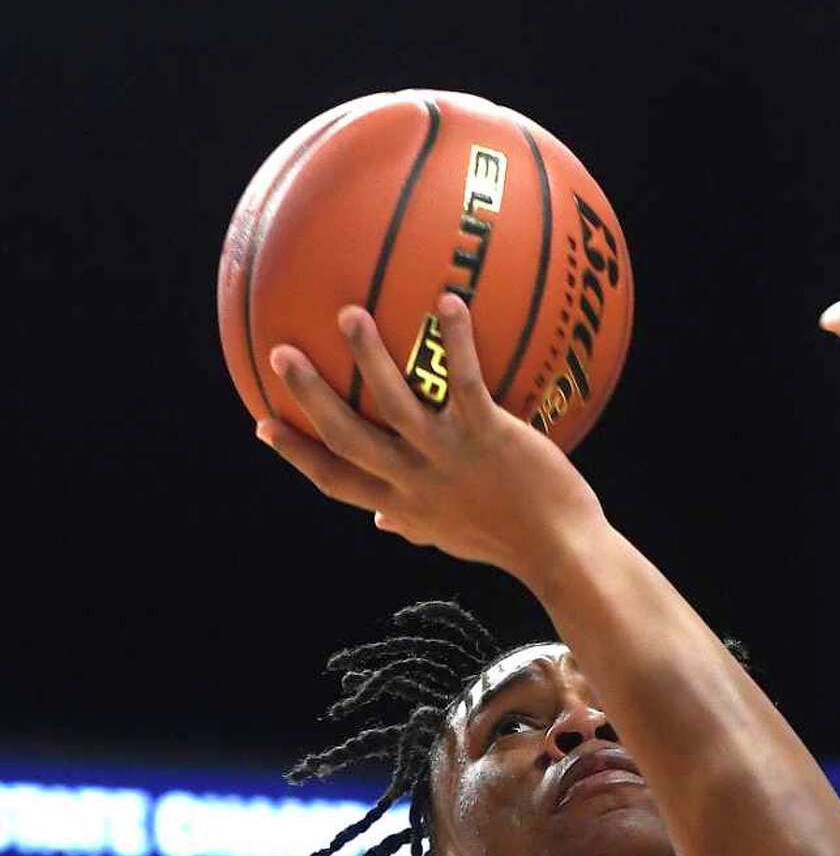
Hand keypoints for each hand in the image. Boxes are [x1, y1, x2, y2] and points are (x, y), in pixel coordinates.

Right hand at [256, 296, 602, 581]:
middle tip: (280, 353)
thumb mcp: (452, 537)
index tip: (261, 423)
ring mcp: (451, 457)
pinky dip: (455, 343)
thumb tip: (380, 519)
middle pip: (349, 438)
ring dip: (370, 359)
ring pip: (396, 405)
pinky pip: (465, 382)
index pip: (336, 481)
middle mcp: (417, 482)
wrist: (561, 553)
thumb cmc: (510, 541)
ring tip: (348, 314)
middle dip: (311, 397)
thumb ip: (413, 522)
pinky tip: (448, 301)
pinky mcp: (489, 437)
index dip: (297, 453)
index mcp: (404, 505)